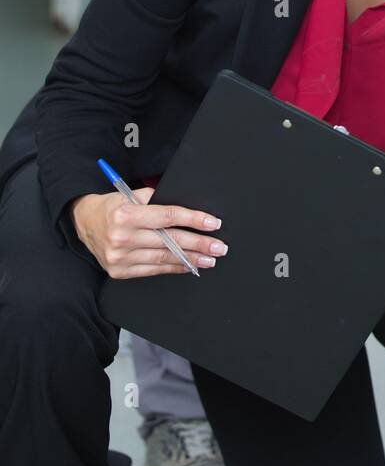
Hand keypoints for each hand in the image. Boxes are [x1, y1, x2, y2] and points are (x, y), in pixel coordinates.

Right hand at [69, 188, 227, 278]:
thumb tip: (187, 210)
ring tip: (209, 258)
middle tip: (218, 247)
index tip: (213, 224)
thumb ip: (157, 200)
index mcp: (126, 215)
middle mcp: (122, 238)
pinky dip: (174, 268)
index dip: (193, 220)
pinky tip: (189, 265)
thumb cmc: (113, 206)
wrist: (84, 222)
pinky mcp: (120, 271)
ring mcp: (120, 258)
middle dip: (198, 244)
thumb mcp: (131, 194)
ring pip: (164, 259)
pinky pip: (153, 270)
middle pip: (169, 241)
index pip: (168, 217)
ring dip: (191, 259)